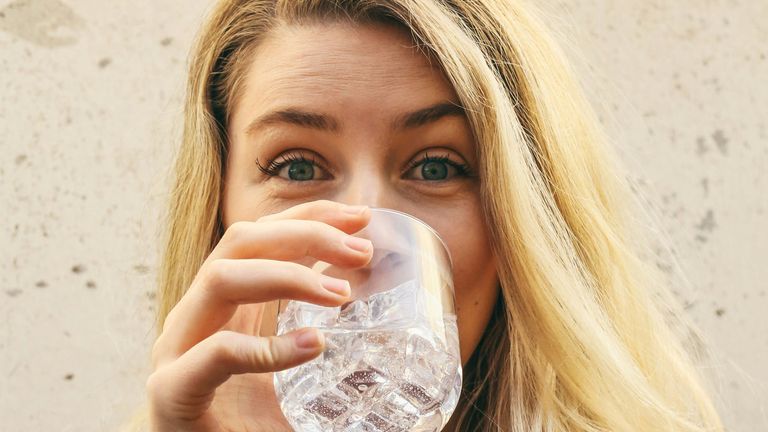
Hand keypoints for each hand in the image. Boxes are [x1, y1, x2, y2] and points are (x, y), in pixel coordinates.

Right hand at [146, 200, 372, 430]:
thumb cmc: (251, 421)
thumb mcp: (291, 363)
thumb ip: (315, 326)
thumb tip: (377, 305)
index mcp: (224, 303)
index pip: (262, 235)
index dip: (309, 216)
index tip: (361, 217)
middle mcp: (198, 315)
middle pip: (242, 241)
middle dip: (305, 233)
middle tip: (361, 250)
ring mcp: (178, 349)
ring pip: (221, 278)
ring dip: (287, 275)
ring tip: (341, 296)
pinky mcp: (171, 391)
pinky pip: (216, 353)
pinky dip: (267, 347)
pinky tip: (311, 346)